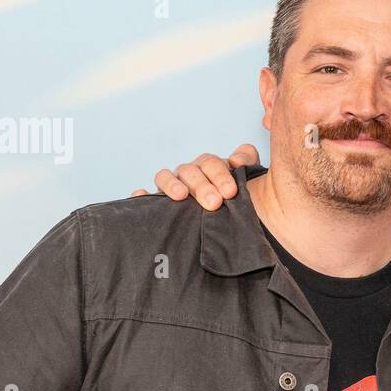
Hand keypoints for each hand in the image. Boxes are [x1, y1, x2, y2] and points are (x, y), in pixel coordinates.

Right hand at [128, 144, 260, 208]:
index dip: (220, 174)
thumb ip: (248, 162)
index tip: (231, 192)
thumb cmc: (238, 203)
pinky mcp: (158, 204)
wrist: (231, 230)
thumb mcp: (249, 181)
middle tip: (214, 203)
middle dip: (202, 185)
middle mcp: (190, 175)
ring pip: (166, 176)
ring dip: (172, 183)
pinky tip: (140, 194)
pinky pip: (145, 196)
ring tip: (181, 195)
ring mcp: (172, 187)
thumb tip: (237, 160)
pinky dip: (142, 194)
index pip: (211, 163)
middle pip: (191, 171)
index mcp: (210, 168)